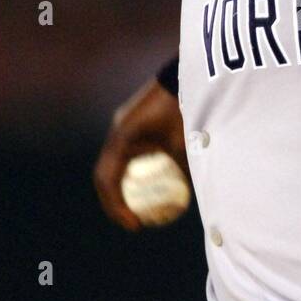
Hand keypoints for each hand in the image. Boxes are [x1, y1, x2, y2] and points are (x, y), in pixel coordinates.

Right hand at [92, 80, 187, 232]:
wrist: (187, 76)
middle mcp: (117, 133)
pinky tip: (153, 185)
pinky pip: (126, 155)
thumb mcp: (186, 144)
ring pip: (114, 166)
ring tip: (141, 211)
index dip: (116, 207)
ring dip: (122, 189)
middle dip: (115, 203)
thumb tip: (195, 206)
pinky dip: (133, 173)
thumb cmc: (187, 108)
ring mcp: (123, 127)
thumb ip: (186, 172)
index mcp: (122, 138)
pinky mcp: (133, 125)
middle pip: (106, 176)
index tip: (135, 225)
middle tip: (135, 223)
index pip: (107, 180)